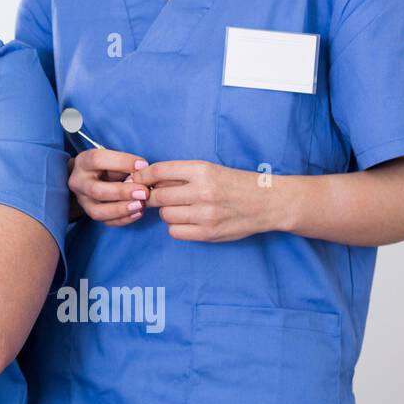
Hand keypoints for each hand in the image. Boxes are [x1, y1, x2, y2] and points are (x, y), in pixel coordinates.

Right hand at [68, 149, 151, 225]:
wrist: (89, 178)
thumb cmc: (105, 166)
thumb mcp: (111, 158)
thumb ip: (124, 164)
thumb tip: (143, 171)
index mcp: (83, 162)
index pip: (97, 160)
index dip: (121, 162)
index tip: (143, 165)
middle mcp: (78, 182)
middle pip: (95, 190)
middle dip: (122, 192)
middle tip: (144, 192)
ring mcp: (82, 200)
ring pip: (97, 211)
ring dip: (121, 209)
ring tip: (141, 205)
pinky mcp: (89, 213)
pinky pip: (105, 221)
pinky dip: (123, 219)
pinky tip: (137, 213)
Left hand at [131, 160, 272, 241]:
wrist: (268, 202)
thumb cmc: (235, 183)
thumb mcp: (209, 169)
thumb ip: (180, 175)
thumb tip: (144, 179)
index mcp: (202, 170)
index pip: (158, 171)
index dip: (141, 176)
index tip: (135, 180)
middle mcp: (203, 191)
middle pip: (157, 196)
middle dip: (151, 197)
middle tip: (152, 197)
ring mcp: (206, 214)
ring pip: (165, 215)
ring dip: (167, 212)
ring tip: (181, 208)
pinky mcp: (209, 233)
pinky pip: (175, 232)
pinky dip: (176, 227)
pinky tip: (187, 221)